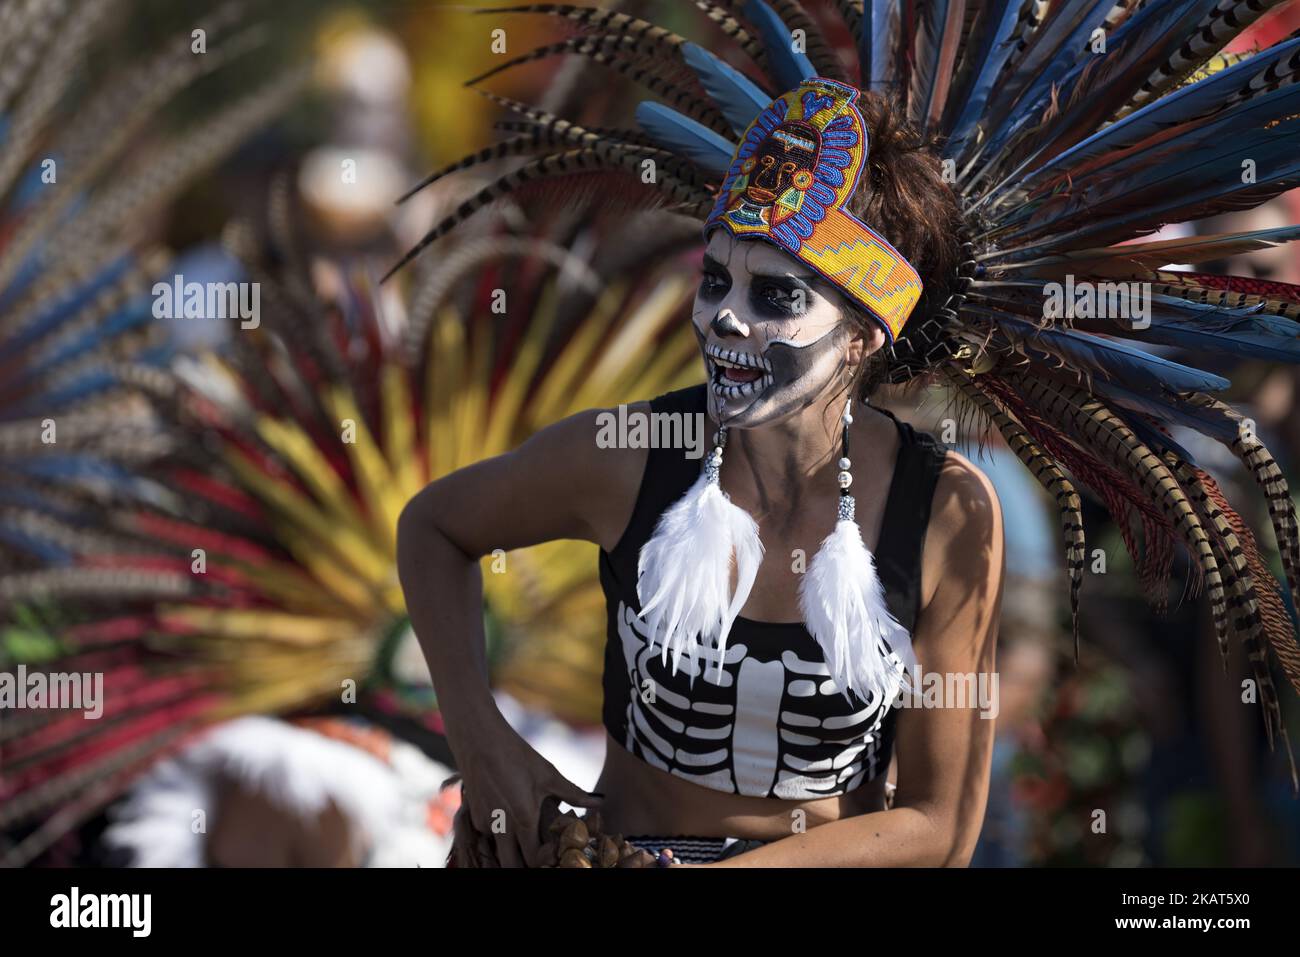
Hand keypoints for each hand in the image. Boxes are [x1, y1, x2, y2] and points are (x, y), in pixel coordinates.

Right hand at [456, 718, 600, 866]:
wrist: (479, 739)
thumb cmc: (517, 755)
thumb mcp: (548, 774)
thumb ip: (573, 794)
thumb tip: (599, 802)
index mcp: (523, 819)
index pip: (533, 859)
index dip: (544, 861)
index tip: (552, 856)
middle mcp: (501, 827)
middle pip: (510, 864)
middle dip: (523, 864)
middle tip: (538, 856)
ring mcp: (484, 823)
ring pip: (498, 850)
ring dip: (509, 849)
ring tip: (523, 835)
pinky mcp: (473, 816)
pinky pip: (487, 834)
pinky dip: (498, 832)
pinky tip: (507, 816)